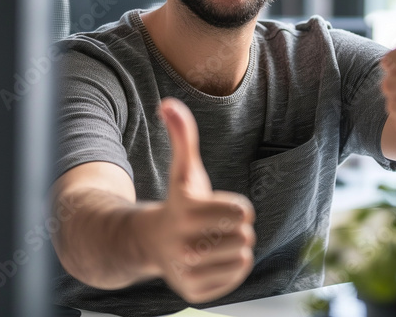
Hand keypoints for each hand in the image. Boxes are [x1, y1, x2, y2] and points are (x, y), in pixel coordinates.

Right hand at [147, 98, 255, 303]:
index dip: (237, 207)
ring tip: (214, 242)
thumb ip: (182, 135)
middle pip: (245, 236)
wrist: (150, 243)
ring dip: (235, 247)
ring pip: (244, 257)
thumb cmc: (178, 202)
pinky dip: (232, 267)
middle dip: (237, 228)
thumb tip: (168, 103)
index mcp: (185, 213)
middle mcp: (183, 246)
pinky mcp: (193, 293)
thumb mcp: (183, 169)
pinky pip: (237, 277)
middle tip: (216, 226)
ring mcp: (187, 272)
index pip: (242, 211)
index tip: (220, 207)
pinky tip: (214, 259)